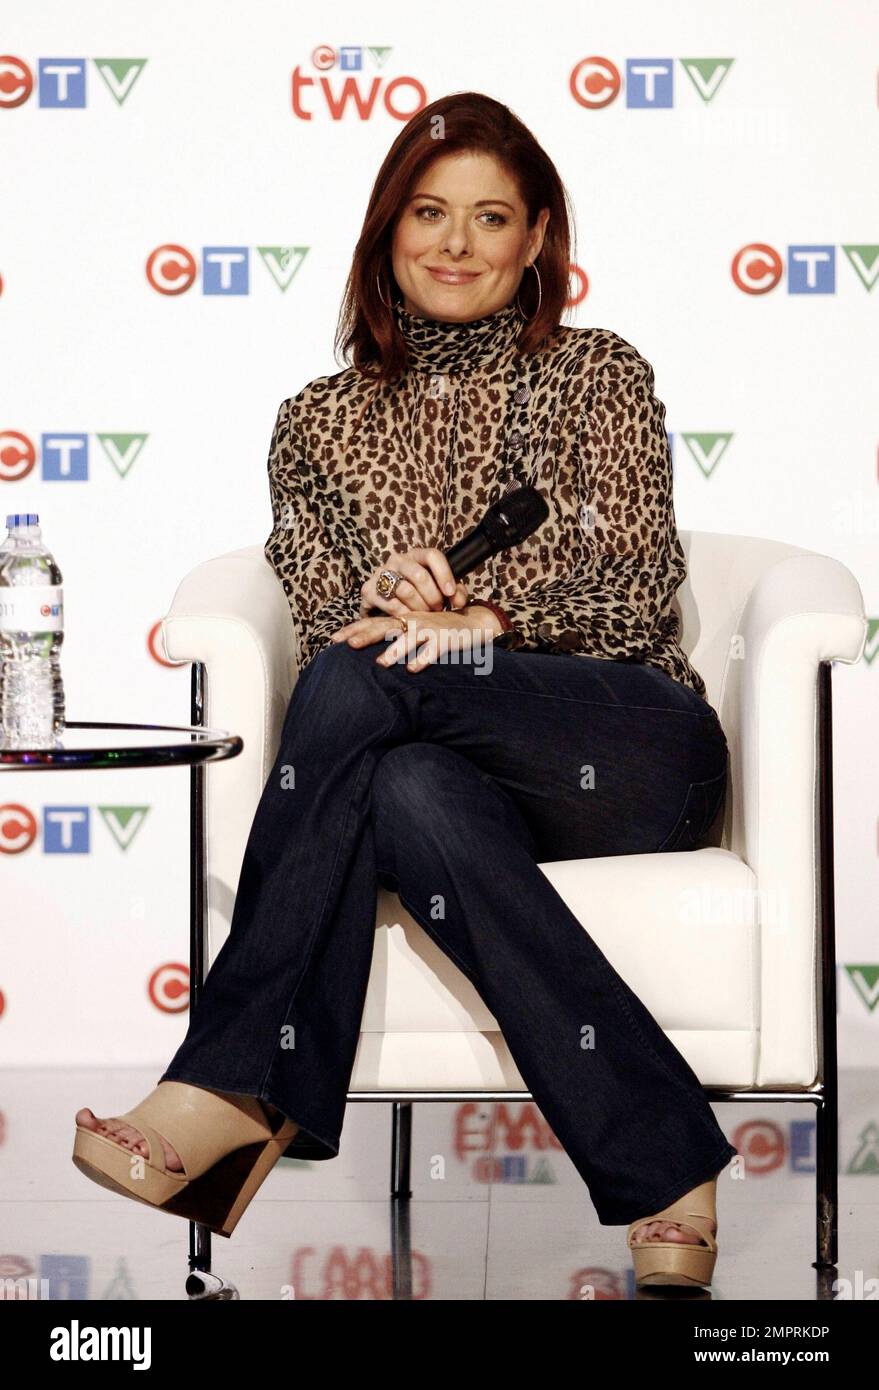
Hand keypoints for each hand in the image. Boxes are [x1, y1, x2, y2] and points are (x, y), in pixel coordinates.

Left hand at [330, 605, 503, 672]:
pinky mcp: (446, 639)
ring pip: (409, 638)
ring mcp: (429, 629)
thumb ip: (394, 638)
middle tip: (348, 646)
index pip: (373, 622)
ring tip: (381, 663)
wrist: (474, 624)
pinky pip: (434, 649)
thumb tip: (369, 654)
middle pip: (385, 627)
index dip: (353, 629)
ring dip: (395, 650)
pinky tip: (413, 669)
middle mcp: (412, 622)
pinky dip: (424, 658)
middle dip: (366, 636)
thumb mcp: (414, 631)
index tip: (334, 639)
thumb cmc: (438, 631)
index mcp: (402, 620)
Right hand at [359, 547, 469, 619]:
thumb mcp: (439, 590)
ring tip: (425, 615)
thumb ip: (455, 592)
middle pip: (419, 574)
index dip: (444, 574)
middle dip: (432, 596)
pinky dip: (405, 614)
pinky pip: (391, 604)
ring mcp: (380, 573)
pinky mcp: (368, 590)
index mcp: (416, 555)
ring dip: (419, 607)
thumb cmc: (419, 596)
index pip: (432, 555)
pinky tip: (410, 619)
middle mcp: (397, 560)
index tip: (451, 593)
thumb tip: (460, 602)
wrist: (386, 606)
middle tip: (438, 609)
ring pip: (405, 590)